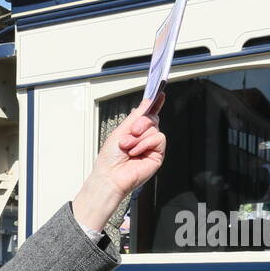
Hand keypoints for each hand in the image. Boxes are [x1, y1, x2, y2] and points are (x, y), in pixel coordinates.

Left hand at [72, 95, 166, 231]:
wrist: (110, 176)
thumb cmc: (110, 159)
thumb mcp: (120, 131)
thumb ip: (136, 116)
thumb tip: (147, 102)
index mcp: (134, 131)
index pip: (147, 114)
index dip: (154, 104)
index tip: (160, 94)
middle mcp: (144, 138)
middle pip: (152, 118)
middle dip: (140, 123)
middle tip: (130, 133)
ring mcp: (151, 146)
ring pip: (154, 128)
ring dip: (138, 137)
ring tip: (128, 147)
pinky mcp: (157, 155)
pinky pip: (158, 139)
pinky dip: (145, 144)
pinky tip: (136, 152)